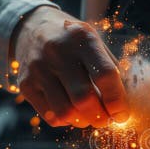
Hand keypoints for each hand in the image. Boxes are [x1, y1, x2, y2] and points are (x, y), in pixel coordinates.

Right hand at [12, 6, 128, 127]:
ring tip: (90, 117)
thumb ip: (110, 70)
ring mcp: (38, 68)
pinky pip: (51, 115)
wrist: (31, 27)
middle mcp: (58, 51)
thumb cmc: (73, 41)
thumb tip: (124, 105)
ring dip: (83, 122)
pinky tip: (71, 111)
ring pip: (66, 112)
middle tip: (107, 120)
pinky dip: (66, 120)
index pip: (105, 75)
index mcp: (83, 38)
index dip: (117, 100)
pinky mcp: (25, 83)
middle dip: (101, 117)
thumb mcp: (94, 43)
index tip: (122, 114)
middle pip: (84, 98)